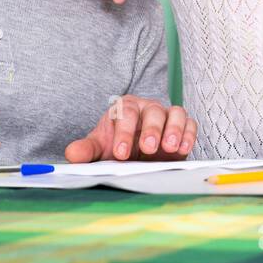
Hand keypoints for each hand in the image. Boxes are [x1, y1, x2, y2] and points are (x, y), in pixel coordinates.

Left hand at [64, 95, 196, 161]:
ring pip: (175, 113)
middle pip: (152, 111)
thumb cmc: (116, 147)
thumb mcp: (99, 149)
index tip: (120, 153)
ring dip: (173, 130)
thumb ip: (86, 150)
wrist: (136, 154)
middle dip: (151, 130)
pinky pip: (189, 124)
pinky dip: (188, 135)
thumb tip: (72, 154)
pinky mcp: (183, 127)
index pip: (125, 113)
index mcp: (124, 108)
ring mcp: (167, 116)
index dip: (123, 132)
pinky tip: (183, 149)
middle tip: (148, 149)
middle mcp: (147, 108)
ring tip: (169, 148)